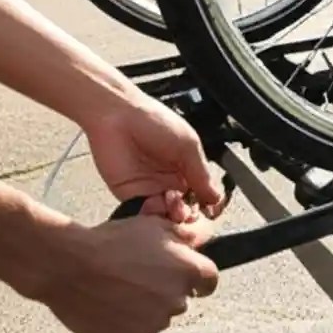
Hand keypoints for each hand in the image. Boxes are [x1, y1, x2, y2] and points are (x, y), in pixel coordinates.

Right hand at [36, 216, 219, 332]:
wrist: (71, 266)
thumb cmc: (111, 242)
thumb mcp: (154, 226)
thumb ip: (186, 235)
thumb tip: (204, 236)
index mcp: (189, 271)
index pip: (209, 281)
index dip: (195, 277)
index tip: (179, 274)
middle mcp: (178, 300)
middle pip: (181, 299)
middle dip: (165, 290)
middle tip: (137, 277)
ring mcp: (157, 323)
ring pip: (158, 317)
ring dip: (145, 308)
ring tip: (118, 290)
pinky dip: (127, 326)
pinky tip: (111, 307)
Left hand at [84, 94, 226, 219]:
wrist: (117, 116)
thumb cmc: (153, 121)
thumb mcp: (187, 145)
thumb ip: (201, 173)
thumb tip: (216, 197)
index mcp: (187, 168)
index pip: (203, 194)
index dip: (208, 203)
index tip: (211, 209)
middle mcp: (170, 181)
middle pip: (186, 208)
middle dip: (190, 213)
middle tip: (189, 210)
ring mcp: (151, 190)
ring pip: (167, 214)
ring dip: (173, 215)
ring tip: (173, 204)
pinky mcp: (131, 196)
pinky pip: (146, 213)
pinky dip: (154, 216)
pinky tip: (158, 206)